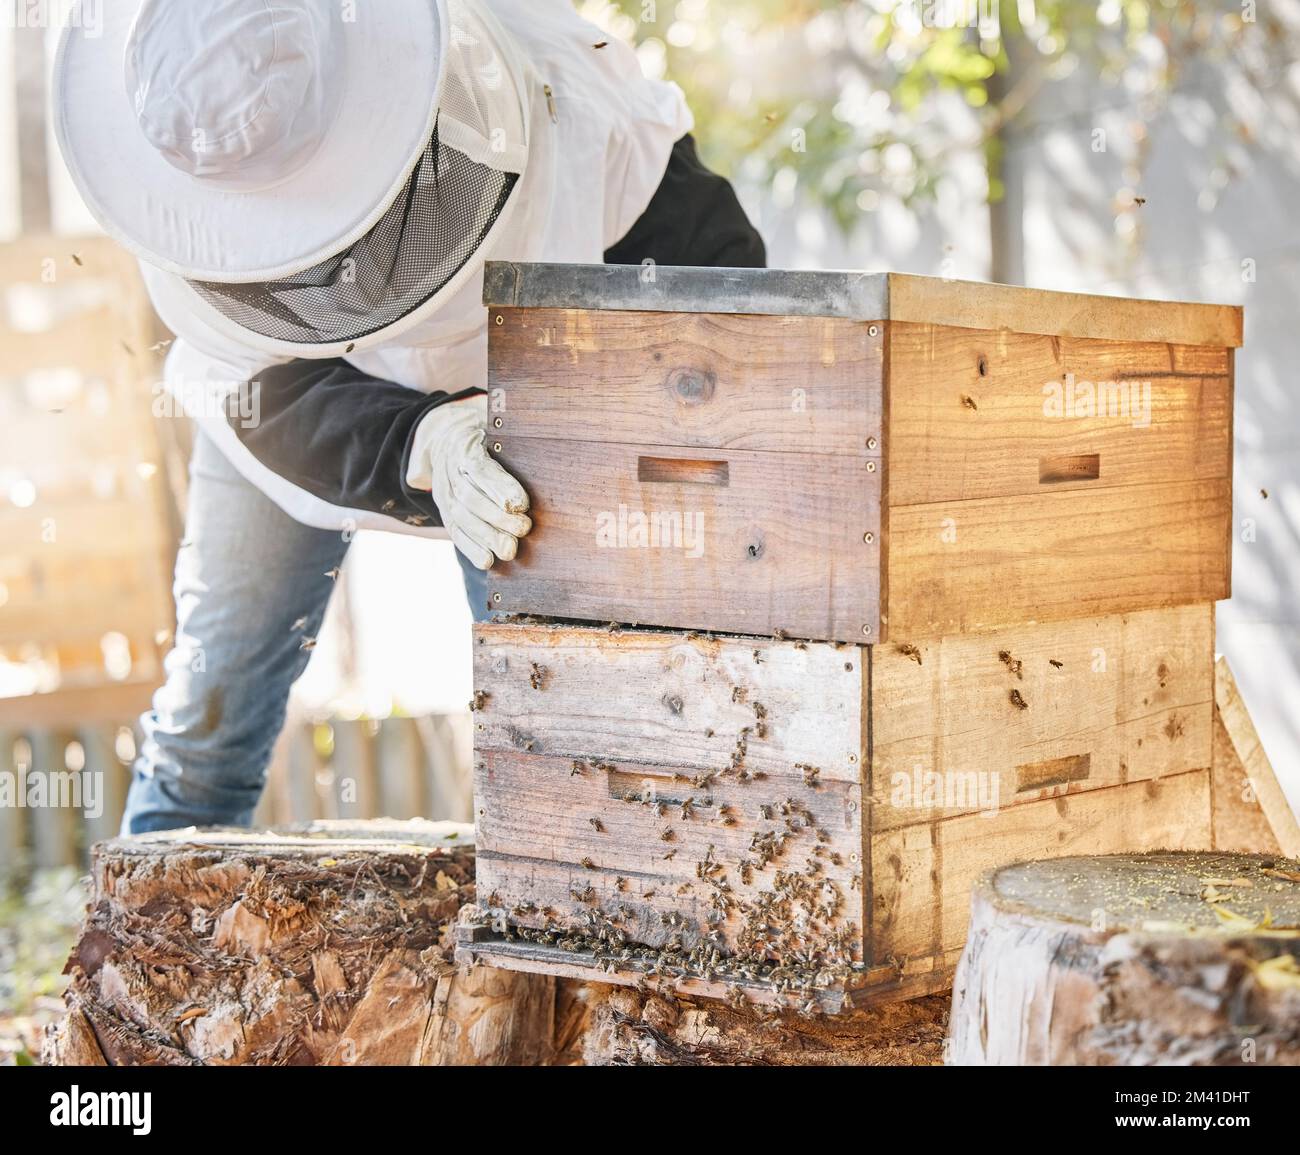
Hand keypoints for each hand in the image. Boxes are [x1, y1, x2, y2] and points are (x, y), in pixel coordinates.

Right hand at [406, 395, 531, 568]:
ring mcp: (443, 491)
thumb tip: (544, 450)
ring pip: (461, 518)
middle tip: (524, 529)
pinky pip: (454, 531)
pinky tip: (488, 561)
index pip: (479, 467)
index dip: (500, 487)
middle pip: (470, 497)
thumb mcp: (495, 427)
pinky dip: (471, 548)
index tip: (522, 504)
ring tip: (510, 550)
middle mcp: (449, 468)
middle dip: (497, 518)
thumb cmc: (485, 435)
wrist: (446, 439)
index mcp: (464, 444)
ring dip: (487, 537)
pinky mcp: (444, 510)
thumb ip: (512, 440)